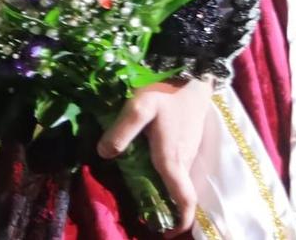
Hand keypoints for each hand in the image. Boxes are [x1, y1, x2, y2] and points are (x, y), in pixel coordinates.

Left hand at [99, 77, 212, 236]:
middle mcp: (184, 160)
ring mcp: (189, 150)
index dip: (181, 220)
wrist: (191, 71)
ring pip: (180, 180)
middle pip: (180, 194)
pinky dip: (170, 176)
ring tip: (146, 193)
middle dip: (168, 208)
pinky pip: (180, 167)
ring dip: (168, 192)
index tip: (169, 232)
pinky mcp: (189, 140)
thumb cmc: (166, 91)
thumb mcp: (139, 107)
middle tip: (147, 213)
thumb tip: (104, 153)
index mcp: (172, 160)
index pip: (184, 200)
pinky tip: (151, 166)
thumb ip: (121, 131)